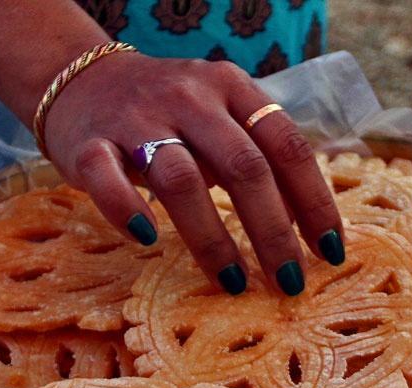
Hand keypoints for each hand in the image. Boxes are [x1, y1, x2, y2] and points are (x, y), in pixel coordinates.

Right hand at [42, 53, 344, 295]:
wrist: (81, 80)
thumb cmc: (171, 117)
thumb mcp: (223, 120)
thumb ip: (260, 160)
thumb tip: (305, 228)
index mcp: (232, 89)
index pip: (287, 145)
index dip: (314, 201)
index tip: (330, 252)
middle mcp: (190, 98)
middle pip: (244, 167)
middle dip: (273, 232)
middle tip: (289, 282)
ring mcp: (137, 118)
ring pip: (181, 178)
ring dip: (211, 237)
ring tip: (233, 281)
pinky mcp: (88, 143)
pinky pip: (106, 177)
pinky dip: (126, 207)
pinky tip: (146, 236)